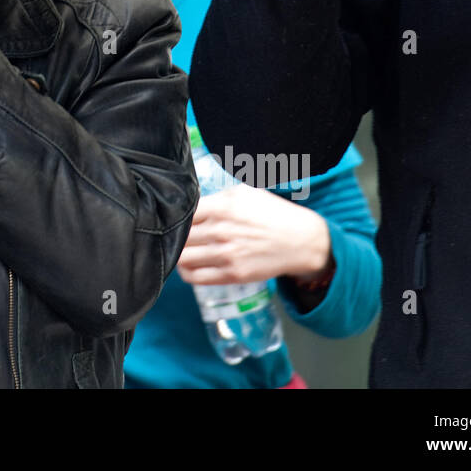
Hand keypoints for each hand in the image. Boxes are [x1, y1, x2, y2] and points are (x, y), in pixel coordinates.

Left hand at [177, 182, 331, 284]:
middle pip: (178, 235)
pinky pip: (195, 277)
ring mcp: (227, 255)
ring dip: (175, 254)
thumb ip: (217, 196)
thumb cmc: (273, 214)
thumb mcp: (246, 193)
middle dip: (170, 234)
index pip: (182, 211)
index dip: (173, 213)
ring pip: (182, 258)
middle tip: (168, 234)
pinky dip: (185, 272)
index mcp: (223, 206)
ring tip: (176, 250)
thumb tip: (192, 200)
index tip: (170, 215)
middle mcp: (222, 230)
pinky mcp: (232, 275)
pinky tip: (186, 265)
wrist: (302, 241)